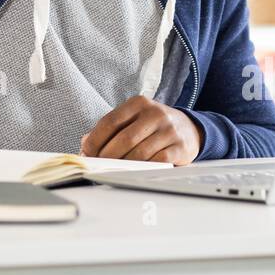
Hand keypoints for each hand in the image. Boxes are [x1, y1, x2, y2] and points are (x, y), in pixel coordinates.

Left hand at [80, 94, 202, 164]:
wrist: (189, 129)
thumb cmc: (153, 126)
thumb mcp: (133, 120)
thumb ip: (110, 129)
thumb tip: (85, 144)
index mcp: (138, 103)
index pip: (110, 121)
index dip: (95, 140)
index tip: (87, 153)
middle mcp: (155, 113)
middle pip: (124, 139)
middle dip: (107, 156)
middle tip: (99, 165)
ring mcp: (169, 130)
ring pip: (139, 153)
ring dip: (124, 165)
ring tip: (115, 170)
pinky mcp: (180, 147)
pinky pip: (156, 162)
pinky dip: (143, 168)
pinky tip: (137, 170)